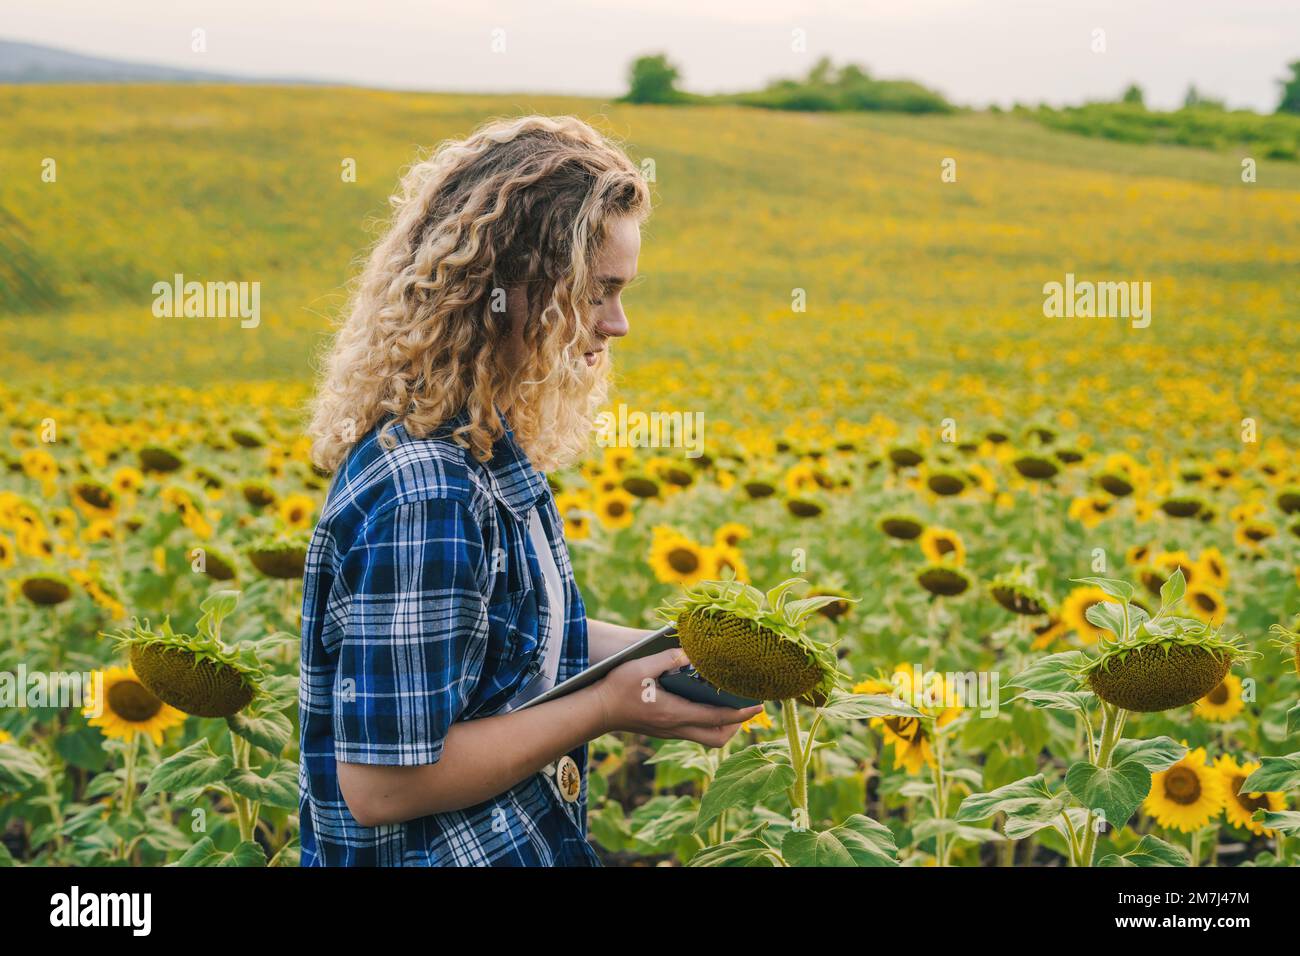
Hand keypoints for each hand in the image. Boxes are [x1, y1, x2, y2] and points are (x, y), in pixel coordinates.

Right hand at [592, 648, 764, 746]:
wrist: (597, 711)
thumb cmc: (617, 688)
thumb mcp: (642, 667)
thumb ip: (668, 659)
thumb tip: (692, 653)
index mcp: (675, 713)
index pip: (717, 718)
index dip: (741, 713)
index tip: (758, 705)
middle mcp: (675, 727)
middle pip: (717, 738)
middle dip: (736, 726)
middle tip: (745, 706)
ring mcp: (669, 732)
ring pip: (706, 738)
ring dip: (722, 726)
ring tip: (729, 704)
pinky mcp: (664, 731)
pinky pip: (694, 732)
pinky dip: (707, 722)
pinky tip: (705, 703)